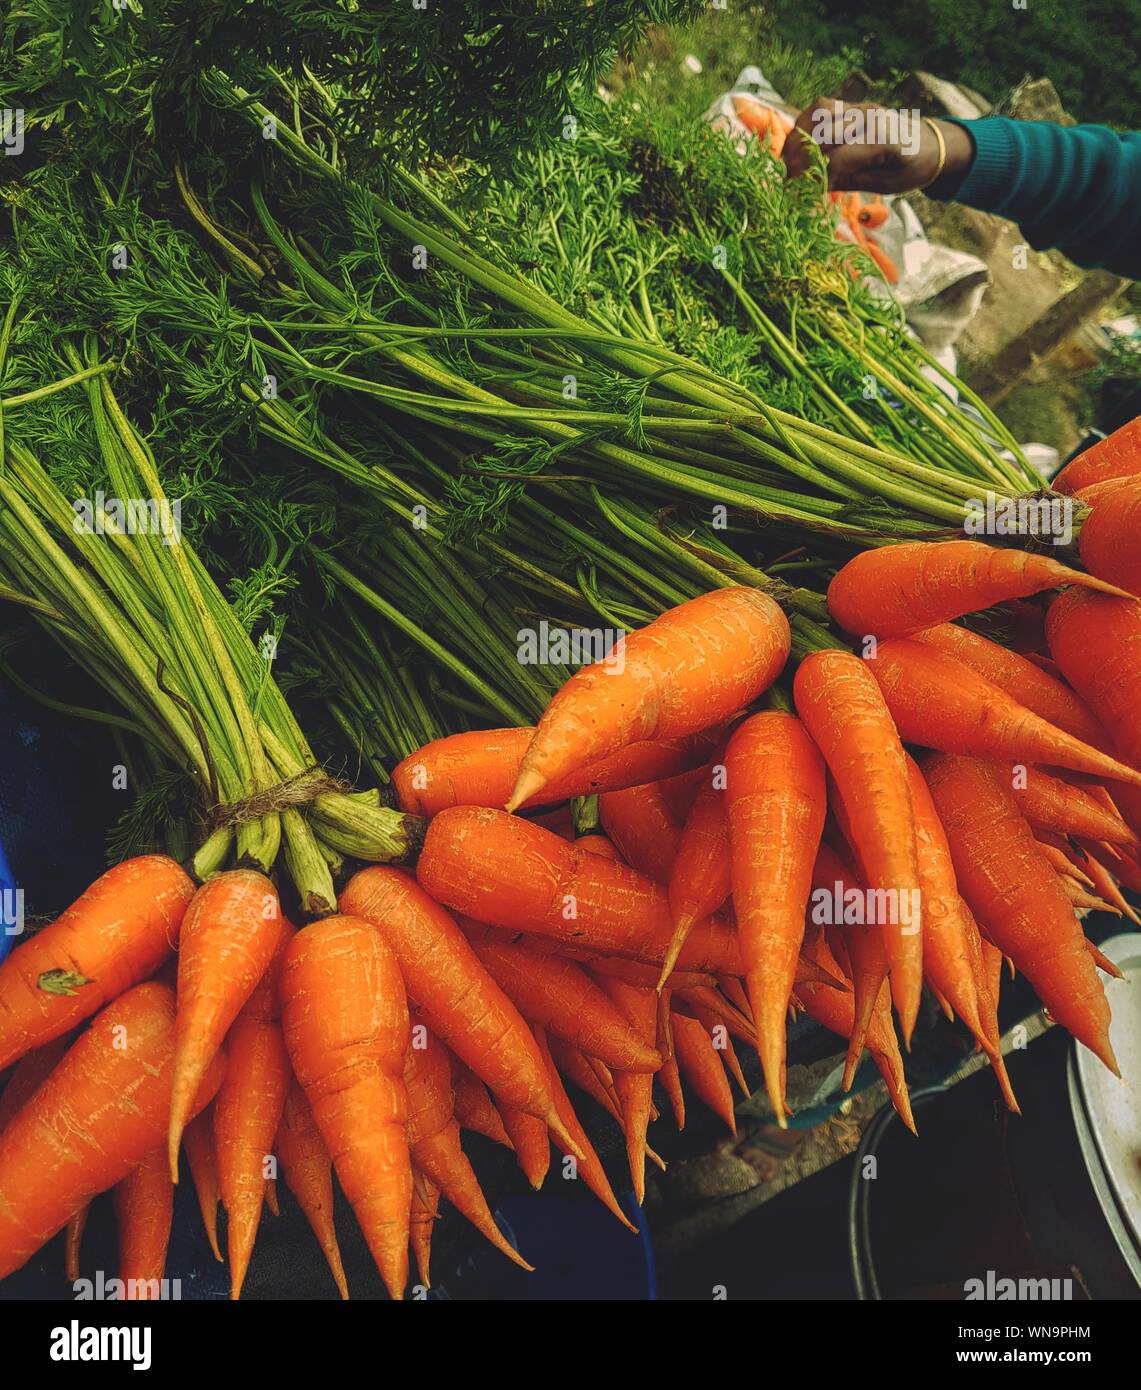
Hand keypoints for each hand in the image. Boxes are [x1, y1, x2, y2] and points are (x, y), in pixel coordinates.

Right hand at [781, 99, 972, 194]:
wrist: (930, 142)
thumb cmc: (908, 169)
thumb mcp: (883, 185)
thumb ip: (849, 181)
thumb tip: (811, 185)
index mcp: (884, 142)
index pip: (837, 157)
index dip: (812, 175)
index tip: (794, 191)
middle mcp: (870, 117)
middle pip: (823, 133)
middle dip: (800, 158)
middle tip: (787, 180)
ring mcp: (861, 107)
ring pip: (818, 113)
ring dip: (797, 137)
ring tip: (788, 160)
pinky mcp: (853, 104)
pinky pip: (821, 107)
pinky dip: (804, 124)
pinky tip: (797, 144)